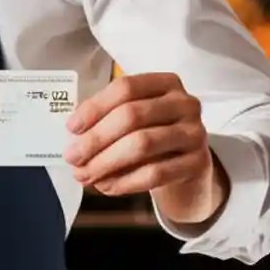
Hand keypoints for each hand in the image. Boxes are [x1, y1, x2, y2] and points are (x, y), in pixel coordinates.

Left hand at [64, 72, 226, 225]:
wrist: (188, 168)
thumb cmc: (152, 135)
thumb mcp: (134, 119)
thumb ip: (107, 119)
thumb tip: (74, 138)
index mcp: (165, 83)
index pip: (125, 87)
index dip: (95, 107)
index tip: (71, 127)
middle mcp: (185, 103)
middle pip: (132, 116)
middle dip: (96, 139)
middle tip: (72, 157)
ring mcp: (195, 133)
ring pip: (142, 144)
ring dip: (106, 162)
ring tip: (84, 174)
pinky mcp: (198, 163)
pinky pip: (155, 173)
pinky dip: (125, 181)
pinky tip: (107, 187)